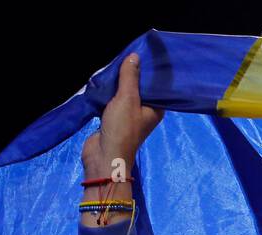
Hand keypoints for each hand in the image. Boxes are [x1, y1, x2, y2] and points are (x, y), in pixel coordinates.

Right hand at [81, 53, 163, 182]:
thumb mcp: (127, 98)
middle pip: (140, 87)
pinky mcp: (114, 117)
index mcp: (155, 109)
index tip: (146, 52)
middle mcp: (145, 111)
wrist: (103, 155)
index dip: (151, 70)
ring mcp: (129, 115)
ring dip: (118, 81)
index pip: (157, 85)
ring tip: (115, 61)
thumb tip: (135, 57)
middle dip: (132, 73)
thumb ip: (130, 77)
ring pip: (125, 92)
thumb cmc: (121, 128)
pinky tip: (104, 77)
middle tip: (126, 53)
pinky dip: (109, 90)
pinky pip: (113, 99)